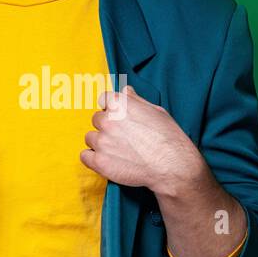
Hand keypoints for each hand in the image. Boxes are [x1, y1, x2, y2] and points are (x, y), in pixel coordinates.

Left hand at [79, 85, 203, 192]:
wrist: (172, 166)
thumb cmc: (168, 137)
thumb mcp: (156, 111)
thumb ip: (136, 101)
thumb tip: (126, 91)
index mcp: (120, 104)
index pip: (104, 99)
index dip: (112, 109)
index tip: (119, 118)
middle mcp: (107, 120)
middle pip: (96, 119)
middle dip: (106, 126)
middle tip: (122, 137)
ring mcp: (102, 141)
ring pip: (90, 138)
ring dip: (100, 143)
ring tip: (117, 151)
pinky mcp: (99, 161)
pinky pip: (85, 156)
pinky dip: (92, 159)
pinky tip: (107, 160)